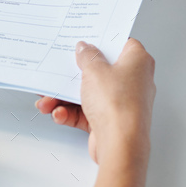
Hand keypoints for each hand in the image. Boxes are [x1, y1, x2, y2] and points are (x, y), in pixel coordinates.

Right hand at [36, 39, 154, 164]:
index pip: (120, 44)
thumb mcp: (95, 71)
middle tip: (57, 73)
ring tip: (48, 101)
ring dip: (65, 98)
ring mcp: (121, 102)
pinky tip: (59, 113)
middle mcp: (133, 81)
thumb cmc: (118, 106)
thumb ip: (88, 56)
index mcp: (137, 62)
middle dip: (72, 76)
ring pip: (88, 94)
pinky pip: (86, 112)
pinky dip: (70, 113)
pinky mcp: (110, 121)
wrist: (120, 145)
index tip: (85, 40)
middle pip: (99, 71)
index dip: (102, 41)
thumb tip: (85, 49)